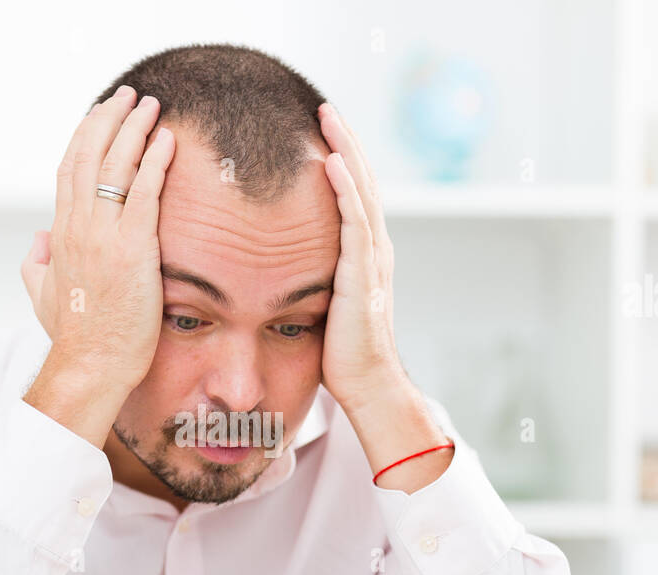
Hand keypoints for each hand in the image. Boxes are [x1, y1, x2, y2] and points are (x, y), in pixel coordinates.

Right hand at [20, 86, 175, 391]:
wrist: (91, 365)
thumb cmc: (75, 338)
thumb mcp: (42, 297)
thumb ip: (35, 264)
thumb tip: (35, 240)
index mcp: (60, 234)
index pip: (70, 169)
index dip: (85, 136)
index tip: (100, 115)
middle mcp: (78, 227)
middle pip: (91, 155)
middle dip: (110, 118)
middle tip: (129, 95)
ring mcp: (104, 236)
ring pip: (116, 165)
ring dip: (135, 128)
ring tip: (152, 105)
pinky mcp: (133, 249)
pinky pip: (144, 193)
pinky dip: (156, 161)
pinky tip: (168, 140)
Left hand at [315, 102, 406, 411]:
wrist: (367, 385)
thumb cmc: (341, 356)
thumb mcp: (323, 306)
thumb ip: (313, 280)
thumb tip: (282, 271)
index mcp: (365, 255)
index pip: (354, 195)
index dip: (342, 159)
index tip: (323, 131)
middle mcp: (375, 249)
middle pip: (361, 181)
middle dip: (345, 141)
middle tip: (325, 107)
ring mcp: (373, 259)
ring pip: (361, 190)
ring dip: (346, 150)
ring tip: (328, 117)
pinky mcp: (363, 274)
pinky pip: (355, 221)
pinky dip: (345, 189)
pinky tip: (333, 162)